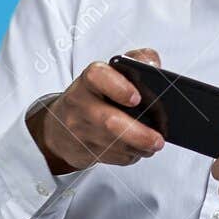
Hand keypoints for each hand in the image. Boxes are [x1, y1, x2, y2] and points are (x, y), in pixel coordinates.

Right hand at [27, 48, 164, 172]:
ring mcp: (81, 130)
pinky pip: (115, 158)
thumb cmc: (93, 97)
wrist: (61, 128)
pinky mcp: (85, 152)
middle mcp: (81, 104)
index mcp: (89, 80)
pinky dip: (131, 155)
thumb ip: (134, 61)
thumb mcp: (109, 74)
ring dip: (140, 147)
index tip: (137, 98)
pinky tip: (138, 149)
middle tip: (158, 139)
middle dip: (139, 134)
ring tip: (154, 143)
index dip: (118, 87)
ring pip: (116, 145)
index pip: (97, 76)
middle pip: (110, 122)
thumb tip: (152, 63)